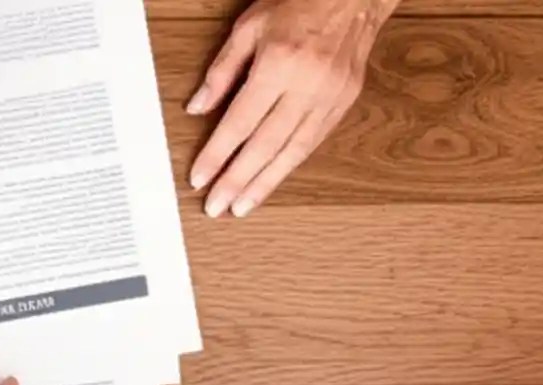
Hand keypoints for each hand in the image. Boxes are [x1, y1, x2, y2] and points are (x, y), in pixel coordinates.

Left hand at [187, 0, 398, 217]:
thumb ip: (222, 70)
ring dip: (264, 183)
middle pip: (265, 146)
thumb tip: (198, 107)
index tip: (199, 178)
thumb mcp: (249, 26)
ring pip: (292, 152)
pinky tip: (272, 181)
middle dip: (237, 180)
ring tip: (241, 207)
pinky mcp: (344, 102)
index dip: (217, 154)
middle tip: (216, 206)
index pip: (240, 122)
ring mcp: (329, 96)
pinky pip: (312, 142)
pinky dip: (289, 166)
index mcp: (279, 64)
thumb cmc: (299, 2)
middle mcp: (307, 85)